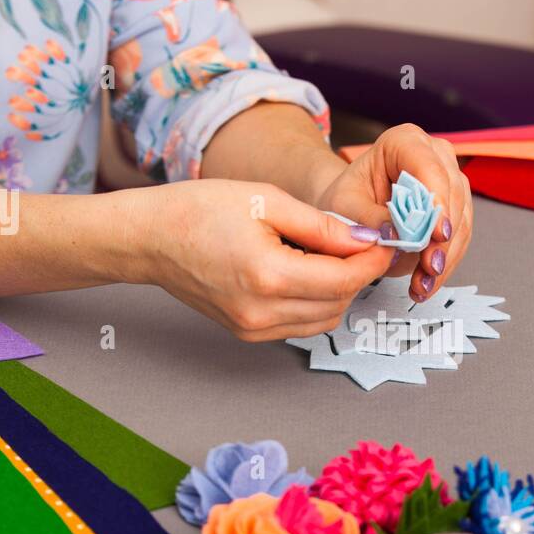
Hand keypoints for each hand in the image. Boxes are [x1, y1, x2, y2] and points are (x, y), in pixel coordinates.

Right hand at [132, 179, 394, 340]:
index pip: (344, 279)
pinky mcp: (249, 333)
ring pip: (324, 319)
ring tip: (329, 255)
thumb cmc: (199, 210)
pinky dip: (315, 302)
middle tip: (358, 243)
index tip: (383, 241)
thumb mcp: (266, 201)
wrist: (150, 239)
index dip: (371, 261)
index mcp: (268, 276)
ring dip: (338, 290)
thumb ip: (321, 225)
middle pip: (339, 302)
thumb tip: (364, 240)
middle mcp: (262, 313)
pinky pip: (301, 323)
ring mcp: (254, 329)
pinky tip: (306, 272)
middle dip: (357, 274)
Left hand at [314, 124, 473, 301]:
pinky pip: (459, 238)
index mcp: (403, 142)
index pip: (428, 166)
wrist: (351, 208)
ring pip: (461, 220)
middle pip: (452, 195)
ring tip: (423, 284)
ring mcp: (449, 182)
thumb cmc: (346, 200)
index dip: (437, 201)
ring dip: (445, 257)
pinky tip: (427, 283)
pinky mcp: (455, 208)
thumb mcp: (345, 207)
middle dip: (442, 238)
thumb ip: (368, 218)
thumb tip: (396, 234)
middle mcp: (434, 155)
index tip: (436, 235)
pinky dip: (444, 263)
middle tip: (428, 268)